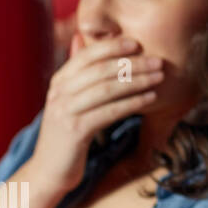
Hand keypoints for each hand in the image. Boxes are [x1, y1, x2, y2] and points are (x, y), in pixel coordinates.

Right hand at [28, 36, 163, 192]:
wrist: (48, 170)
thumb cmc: (67, 132)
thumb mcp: (70, 100)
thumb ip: (78, 73)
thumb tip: (80, 37)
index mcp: (59, 81)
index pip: (87, 55)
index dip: (112, 47)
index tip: (137, 43)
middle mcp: (59, 92)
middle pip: (100, 70)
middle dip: (132, 64)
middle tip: (158, 60)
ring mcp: (66, 111)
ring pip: (107, 89)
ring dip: (137, 81)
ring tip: (159, 77)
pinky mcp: (75, 131)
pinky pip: (110, 112)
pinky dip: (132, 103)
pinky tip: (151, 98)